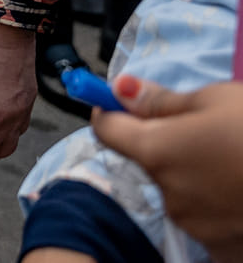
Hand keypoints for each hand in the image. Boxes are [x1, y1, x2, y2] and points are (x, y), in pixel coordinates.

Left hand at [93, 77, 242, 259]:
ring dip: (198, 176)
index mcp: (156, 151)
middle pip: (151, 161)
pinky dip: (220, 205)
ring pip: (181, 190)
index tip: (123, 103)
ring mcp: (195, 226)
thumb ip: (164, 101)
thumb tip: (120, 89)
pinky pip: (208, 219)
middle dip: (170, 144)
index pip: (107, 129)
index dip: (112, 111)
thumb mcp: (218, 101)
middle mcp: (167, 193)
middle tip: (213, 132)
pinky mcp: (222, 249)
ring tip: (238, 164)